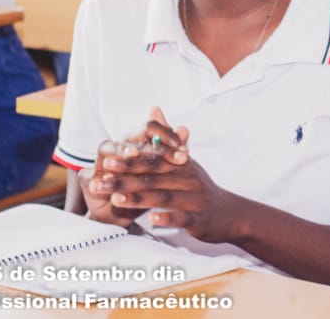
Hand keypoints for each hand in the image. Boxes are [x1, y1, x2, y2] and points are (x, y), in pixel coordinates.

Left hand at [98, 110, 240, 243]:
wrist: (228, 213)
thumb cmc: (198, 187)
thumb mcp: (185, 160)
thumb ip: (167, 137)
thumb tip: (154, 109)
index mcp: (183, 164)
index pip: (154, 159)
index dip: (130, 160)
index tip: (108, 161)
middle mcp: (190, 178)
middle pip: (154, 177)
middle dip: (125, 179)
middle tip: (101, 182)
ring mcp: (195, 199)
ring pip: (164, 196)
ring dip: (139, 198)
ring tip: (115, 199)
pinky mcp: (199, 219)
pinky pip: (182, 217)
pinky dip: (167, 217)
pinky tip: (151, 219)